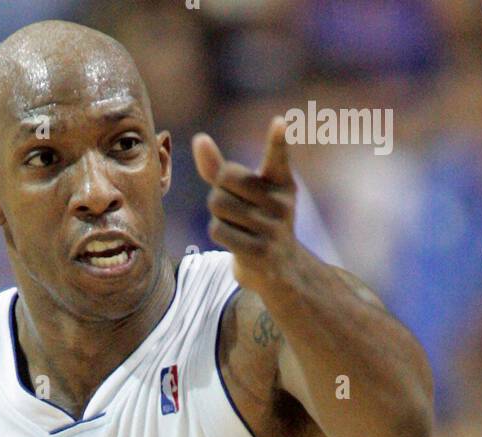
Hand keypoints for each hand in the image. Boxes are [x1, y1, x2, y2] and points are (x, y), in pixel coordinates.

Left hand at [192, 116, 297, 294]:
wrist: (279, 270)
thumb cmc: (257, 222)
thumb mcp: (245, 194)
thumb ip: (220, 168)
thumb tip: (199, 139)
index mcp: (281, 182)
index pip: (278, 157)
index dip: (277, 140)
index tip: (278, 122)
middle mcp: (281, 202)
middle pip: (223, 182)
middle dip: (218, 195)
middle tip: (235, 210)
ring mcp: (273, 228)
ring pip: (218, 206)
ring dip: (217, 217)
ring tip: (238, 226)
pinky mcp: (260, 251)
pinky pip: (218, 231)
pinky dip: (219, 234)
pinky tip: (235, 241)